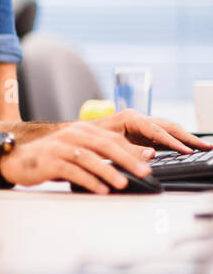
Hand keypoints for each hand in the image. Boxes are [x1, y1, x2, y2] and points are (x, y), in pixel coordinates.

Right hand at [0, 121, 157, 191]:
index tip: (149, 157)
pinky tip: (100, 189)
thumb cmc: (48, 158)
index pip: (112, 138)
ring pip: (90, 158)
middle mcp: (71, 135)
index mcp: (80, 130)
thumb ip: (98, 154)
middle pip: (105, 145)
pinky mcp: (49, 162)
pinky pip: (73, 172)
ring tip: (123, 183)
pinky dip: (89, 181)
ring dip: (109, 172)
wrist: (15, 160)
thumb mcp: (75, 152)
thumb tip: (129, 164)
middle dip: (127, 159)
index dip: (132, 147)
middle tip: (144, 170)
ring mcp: (59, 148)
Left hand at [90, 110, 210, 154]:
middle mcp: (138, 120)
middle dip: (188, 138)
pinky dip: (177, 144)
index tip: (187, 151)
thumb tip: (150, 154)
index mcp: (130, 118)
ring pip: (169, 132)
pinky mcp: (142, 136)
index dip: (173, 142)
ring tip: (204, 148)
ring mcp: (141, 127)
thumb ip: (128, 149)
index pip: (158, 130)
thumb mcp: (105, 144)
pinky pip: (164, 138)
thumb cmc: (86, 138)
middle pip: (169, 128)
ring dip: (186, 140)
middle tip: (207, 147)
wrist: (74, 136)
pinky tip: (188, 150)